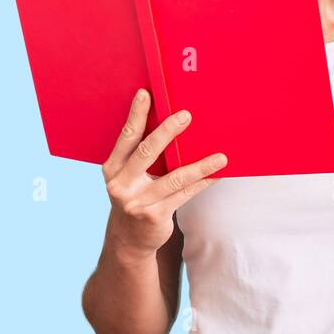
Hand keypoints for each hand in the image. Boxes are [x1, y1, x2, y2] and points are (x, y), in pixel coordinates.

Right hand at [101, 89, 226, 259]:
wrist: (130, 239)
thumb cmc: (136, 196)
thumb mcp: (130, 177)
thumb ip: (142, 156)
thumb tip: (172, 123)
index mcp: (112, 168)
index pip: (126, 137)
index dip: (136, 114)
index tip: (146, 93)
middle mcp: (120, 184)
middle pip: (146, 151)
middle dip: (166, 131)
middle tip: (186, 115)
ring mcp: (137, 202)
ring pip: (174, 178)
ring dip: (200, 165)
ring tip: (221, 156)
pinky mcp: (154, 216)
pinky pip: (184, 195)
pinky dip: (203, 183)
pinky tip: (218, 174)